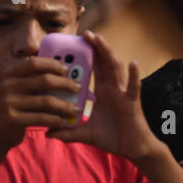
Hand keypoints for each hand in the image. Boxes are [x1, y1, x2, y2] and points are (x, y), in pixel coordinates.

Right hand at [0, 54, 80, 153]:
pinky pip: (42, 118)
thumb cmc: (14, 106)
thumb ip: (34, 79)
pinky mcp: (11, 119)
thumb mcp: (18, 89)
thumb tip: (68, 71)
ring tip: (77, 109)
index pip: (33, 62)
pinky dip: (57, 120)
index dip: (53, 64)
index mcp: (9, 74)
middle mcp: (7, 85)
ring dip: (66, 106)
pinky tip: (65, 121)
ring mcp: (8, 102)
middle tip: (79, 88)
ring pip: (46, 101)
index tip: (68, 69)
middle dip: (66, 84)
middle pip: (44, 80)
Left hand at [47, 32, 160, 161]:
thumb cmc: (113, 138)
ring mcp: (123, 94)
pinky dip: (134, 76)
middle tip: (86, 33)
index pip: (93, 69)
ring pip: (116, 69)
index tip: (74, 43)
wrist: (133, 149)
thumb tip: (47, 133)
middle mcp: (113, 89)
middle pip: (104, 63)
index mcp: (103, 92)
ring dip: (108, 53)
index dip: (86, 56)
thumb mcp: (86, 134)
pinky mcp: (132, 103)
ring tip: (100, 40)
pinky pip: (134, 87)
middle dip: (96, 48)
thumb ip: (68, 132)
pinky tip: (133, 64)